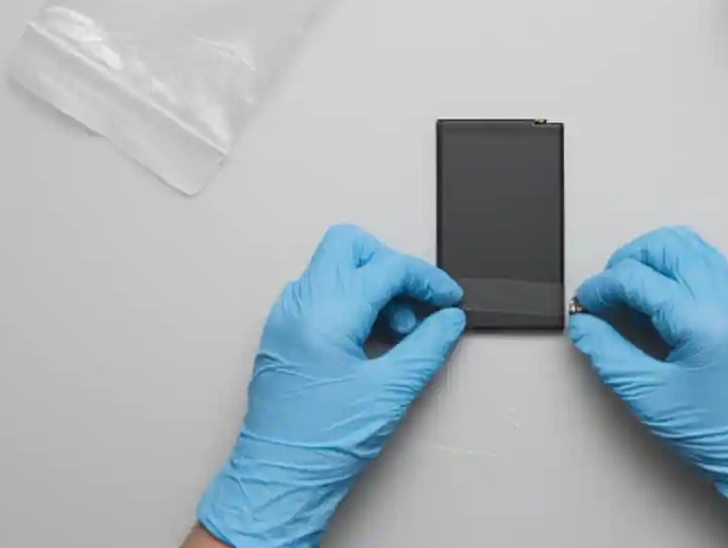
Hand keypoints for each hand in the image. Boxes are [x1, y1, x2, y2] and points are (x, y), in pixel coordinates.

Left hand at [197, 225, 465, 546]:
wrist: (279, 480)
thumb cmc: (322, 444)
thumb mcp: (390, 392)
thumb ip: (426, 346)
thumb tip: (447, 319)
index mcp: (324, 314)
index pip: (385, 267)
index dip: (426, 279)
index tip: (448, 298)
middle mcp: (298, 306)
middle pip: (350, 246)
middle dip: (390, 266)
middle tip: (415, 304)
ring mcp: (285, 317)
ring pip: (334, 267)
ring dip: (371, 286)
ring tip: (397, 332)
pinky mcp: (283, 333)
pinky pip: (320, 293)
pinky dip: (351, 302)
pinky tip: (371, 340)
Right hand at [569, 227, 727, 539]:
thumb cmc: (716, 432)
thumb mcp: (647, 396)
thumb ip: (607, 352)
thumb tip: (583, 323)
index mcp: (701, 321)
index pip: (636, 277)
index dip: (600, 287)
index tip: (585, 304)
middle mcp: (725, 297)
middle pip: (663, 245)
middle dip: (625, 261)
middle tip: (606, 293)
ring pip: (686, 244)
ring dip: (651, 258)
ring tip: (630, 292)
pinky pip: (705, 259)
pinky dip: (675, 265)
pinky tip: (659, 297)